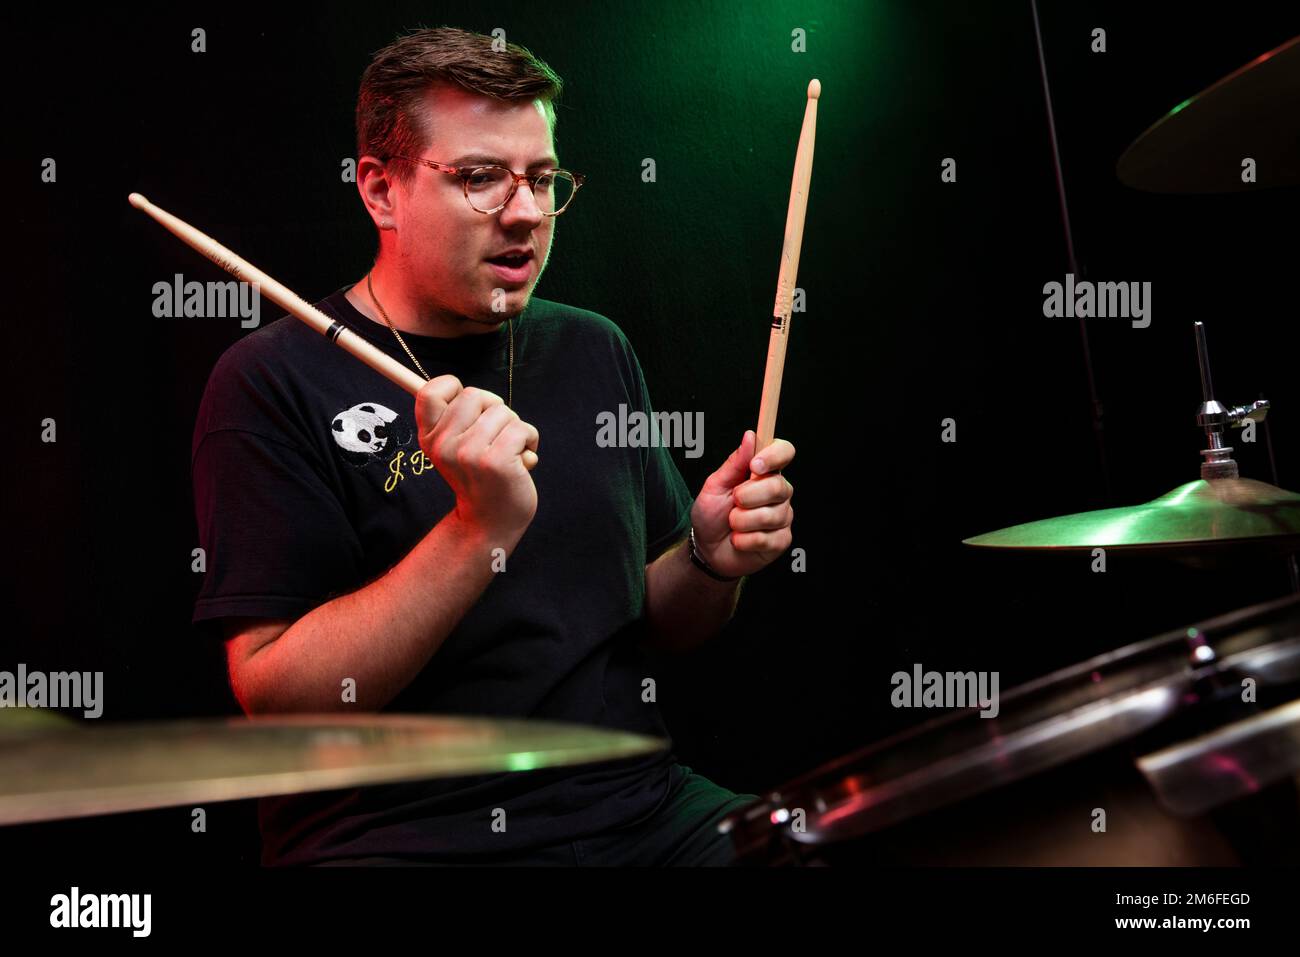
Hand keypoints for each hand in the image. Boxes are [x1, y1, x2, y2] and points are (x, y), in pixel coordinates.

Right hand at [415, 376, 540, 536]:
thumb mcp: (452, 449)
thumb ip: (452, 419)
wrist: (489, 521)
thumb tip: (452, 383)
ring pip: (503, 411)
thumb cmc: (478, 477)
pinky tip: (522, 460)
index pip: (430, 391)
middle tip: (495, 437)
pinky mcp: (495, 461)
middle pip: (474, 394)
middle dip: (494, 410)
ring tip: (509, 452)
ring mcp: (468, 453)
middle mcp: (443, 444)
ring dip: (515, 429)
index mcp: (429, 438)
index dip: (454, 387)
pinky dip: (530, 440)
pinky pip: (522, 428)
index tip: (470, 408)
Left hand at [690, 430, 794, 578]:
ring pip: (769, 515)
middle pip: (777, 486)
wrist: (706, 549)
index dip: (774, 455)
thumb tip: (750, 436)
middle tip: (733, 502)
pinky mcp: (782, 540)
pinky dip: (744, 541)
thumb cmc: (711, 515)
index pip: (784, 451)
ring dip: (740, 521)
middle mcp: (779, 492)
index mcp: (764, 472)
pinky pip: (766, 538)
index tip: (755, 465)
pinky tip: (739, 540)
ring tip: (733, 524)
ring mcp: (783, 516)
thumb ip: (734, 463)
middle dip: (747, 496)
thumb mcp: (714, 486)